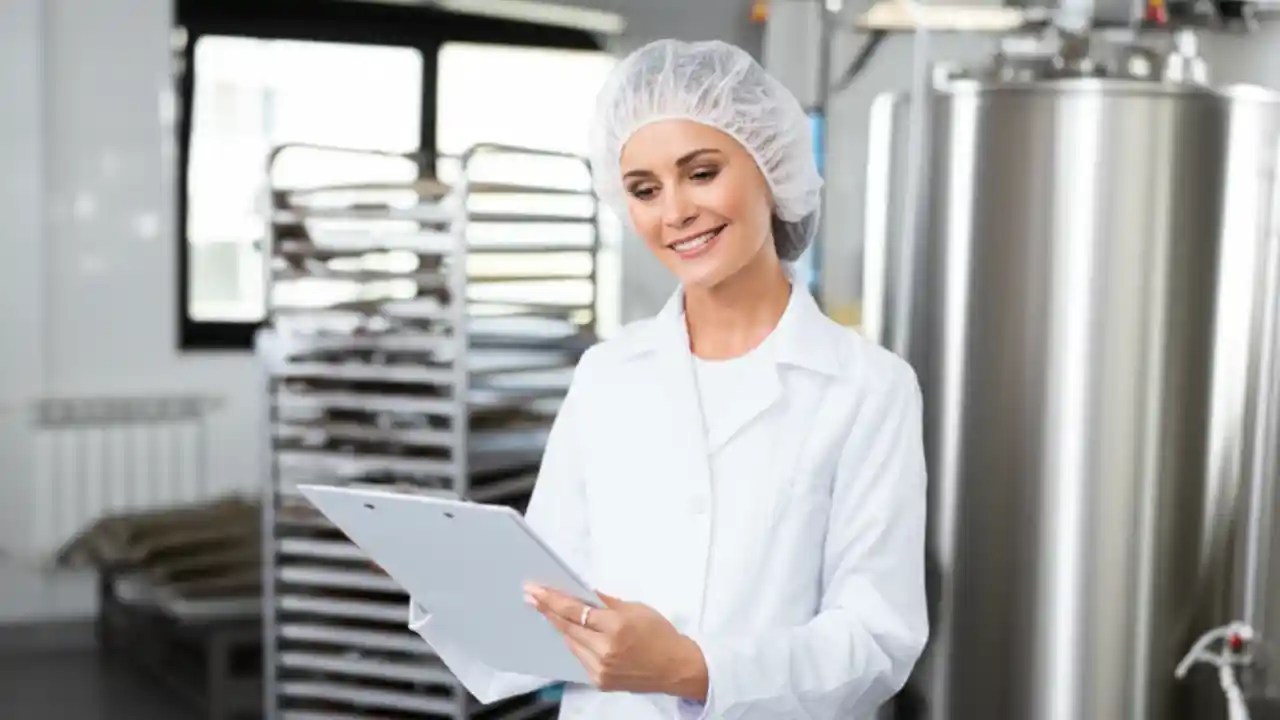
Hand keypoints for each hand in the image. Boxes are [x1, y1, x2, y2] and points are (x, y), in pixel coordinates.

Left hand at [524, 583, 708, 700]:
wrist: (676, 668)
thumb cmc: (660, 634)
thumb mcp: (636, 608)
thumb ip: (606, 602)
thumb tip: (582, 591)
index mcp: (616, 627)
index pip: (576, 611)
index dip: (553, 600)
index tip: (536, 590)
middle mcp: (605, 650)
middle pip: (568, 627)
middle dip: (548, 610)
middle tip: (531, 596)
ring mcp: (601, 669)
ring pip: (571, 642)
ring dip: (559, 626)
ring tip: (546, 610)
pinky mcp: (600, 681)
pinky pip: (580, 657)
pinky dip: (574, 642)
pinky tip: (569, 631)